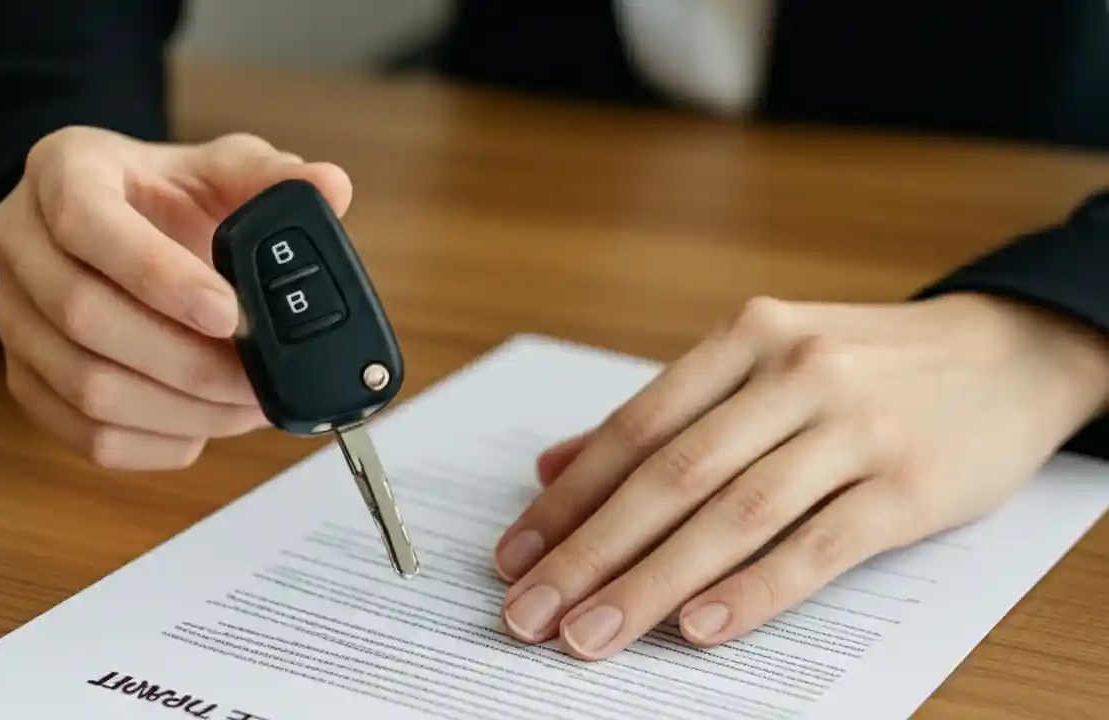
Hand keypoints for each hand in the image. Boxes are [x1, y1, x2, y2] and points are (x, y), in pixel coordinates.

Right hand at [0, 127, 351, 468]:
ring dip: (178, 409)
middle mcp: (19, 240)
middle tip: (257, 379)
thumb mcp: (223, 167)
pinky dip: (154, 443)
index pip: (87, 223)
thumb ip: (274, 176)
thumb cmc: (170, 196)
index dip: (158, 277)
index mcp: (63, 170)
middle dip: (186, 361)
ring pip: (83, 385)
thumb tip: (330, 186)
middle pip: (83, 316)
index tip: (230, 314)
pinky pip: (82, 433)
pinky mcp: (26, 376)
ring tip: (245, 406)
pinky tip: (204, 426)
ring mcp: (13, 315)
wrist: (126, 225)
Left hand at [495, 293, 1108, 658]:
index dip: (568, 497)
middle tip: (529, 612)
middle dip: (589, 552)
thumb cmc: (865, 366)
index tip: (515, 553)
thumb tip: (555, 465)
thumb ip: (664, 414)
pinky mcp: (910, 484)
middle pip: (672, 476)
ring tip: (590, 634)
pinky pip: (818, 545)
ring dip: (652, 583)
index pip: (637, 426)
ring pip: (735, 515)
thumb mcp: (765, 361)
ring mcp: (855, 426)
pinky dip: (755, 590)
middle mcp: (794, 373)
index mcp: (747, 337)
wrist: (1007, 354)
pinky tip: (700, 627)